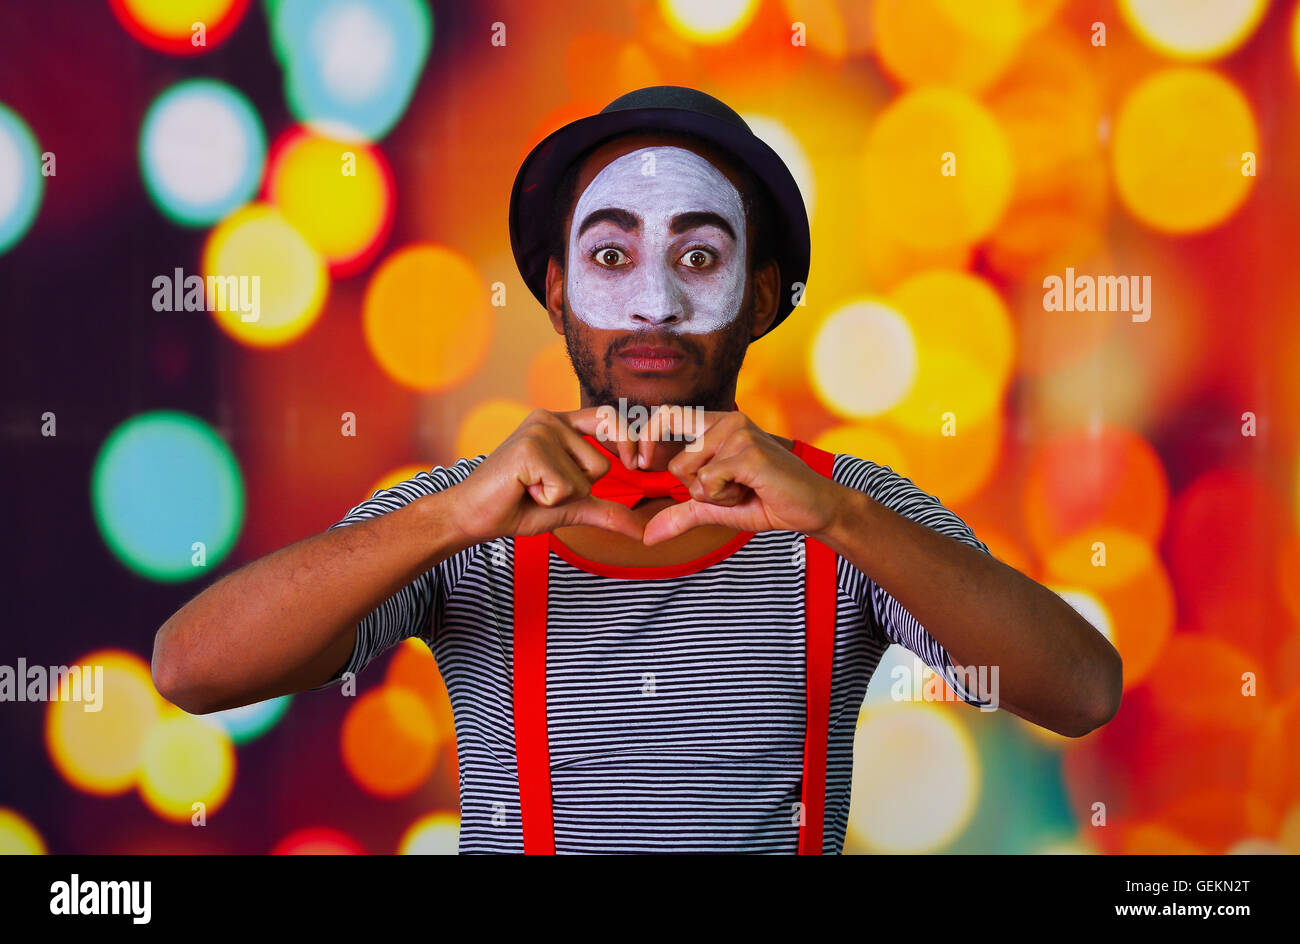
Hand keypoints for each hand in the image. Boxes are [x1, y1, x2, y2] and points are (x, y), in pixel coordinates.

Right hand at [448, 408, 644, 543]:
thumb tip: (642, 532)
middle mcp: (550, 419)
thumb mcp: (570, 506)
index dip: (629, 442)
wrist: (472, 516)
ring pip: (584, 479)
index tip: (637, 464)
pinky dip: (546, 500)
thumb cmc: (517, 506)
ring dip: (560, 497)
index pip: (611, 418)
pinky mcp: (530, 448)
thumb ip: (605, 510)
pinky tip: (521, 490)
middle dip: (577, 490)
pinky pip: (565, 488)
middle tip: (541, 488)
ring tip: (529, 488)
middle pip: (602, 464)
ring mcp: (539, 430)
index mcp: (561, 424)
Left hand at [639, 410, 848, 544]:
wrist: (812, 508)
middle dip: (696, 490)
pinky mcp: (748, 452)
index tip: (641, 464)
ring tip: (744, 488)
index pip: (666, 415)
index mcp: (718, 424)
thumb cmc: (767, 500)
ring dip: (713, 495)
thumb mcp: (717, 506)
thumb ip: (681, 513)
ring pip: (690, 473)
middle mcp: (728, 420)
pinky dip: (725, 498)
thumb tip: (647, 536)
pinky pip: (708, 482)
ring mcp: (739, 433)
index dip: (645, 438)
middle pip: (676, 462)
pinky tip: (752, 491)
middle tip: (729, 490)